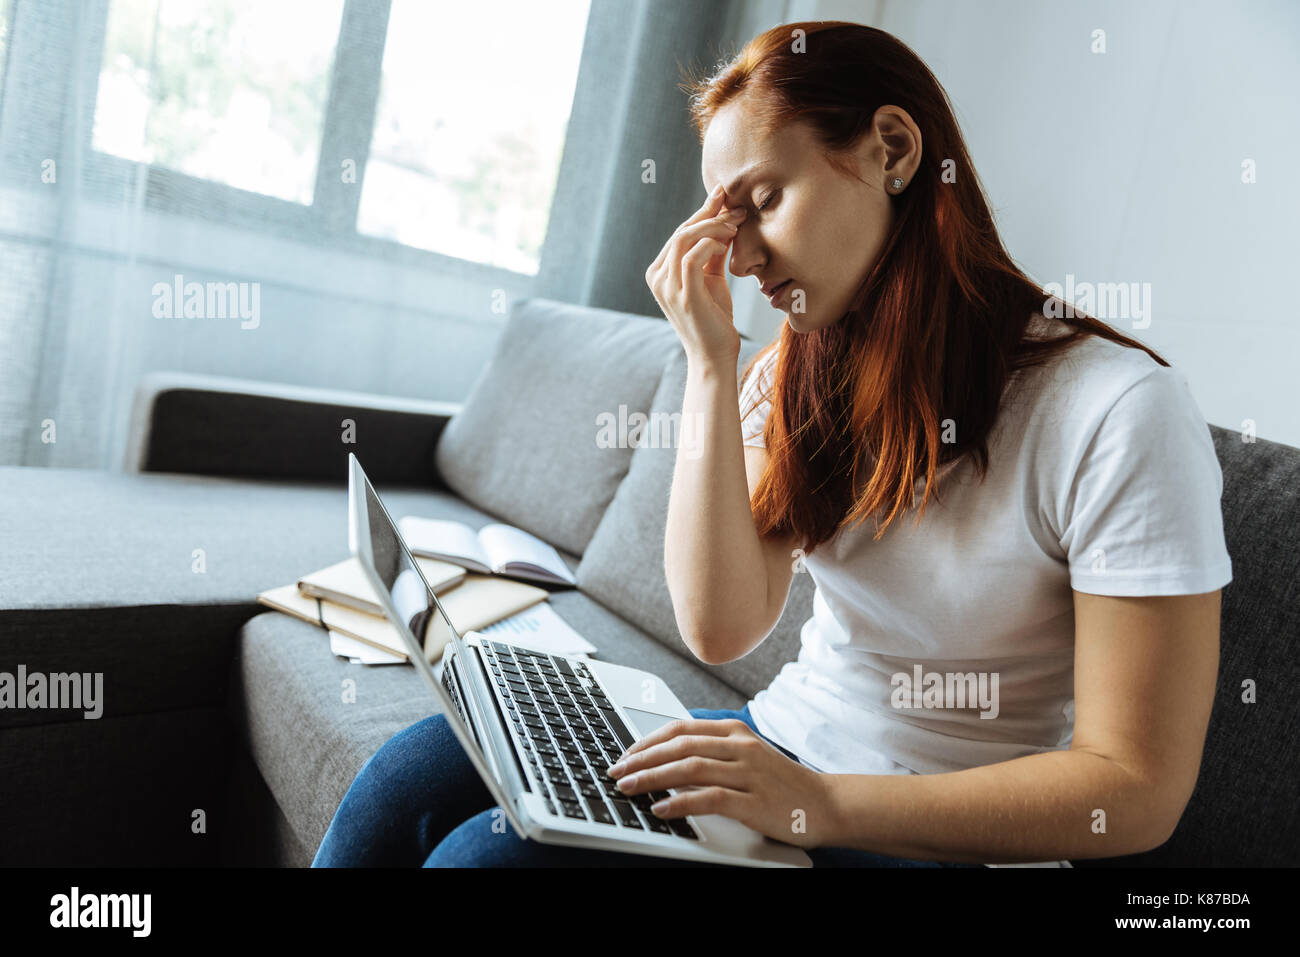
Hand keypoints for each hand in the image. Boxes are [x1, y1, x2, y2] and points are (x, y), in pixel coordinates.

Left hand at [606, 717, 837, 849]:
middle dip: (642, 759)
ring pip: (689, 767)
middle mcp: (740, 746)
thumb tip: (668, 760)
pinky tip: (662, 808)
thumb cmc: (784, 784)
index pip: (681, 728)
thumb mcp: (748, 757)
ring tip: (630, 788)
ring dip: (653, 778)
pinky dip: (681, 802)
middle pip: (679, 745)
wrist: (828, 804)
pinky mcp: (754, 802)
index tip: (625, 755)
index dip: (647, 740)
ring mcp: (748, 773)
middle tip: (617, 772)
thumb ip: (713, 753)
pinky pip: (709, 798)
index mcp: (735, 732)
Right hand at [645, 185, 745, 366]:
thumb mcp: (712, 279)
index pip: (680, 233)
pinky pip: (692, 258)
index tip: (723, 195)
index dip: (702, 211)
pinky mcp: (684, 296)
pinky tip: (727, 244)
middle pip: (681, 232)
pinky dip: (710, 245)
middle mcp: (657, 278)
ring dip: (712, 227)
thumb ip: (713, 252)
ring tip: (735, 226)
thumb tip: (724, 222)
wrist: (715, 355)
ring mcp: (667, 287)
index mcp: (660, 272)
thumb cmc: (714, 318)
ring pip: (684, 239)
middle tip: (736, 209)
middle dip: (710, 214)